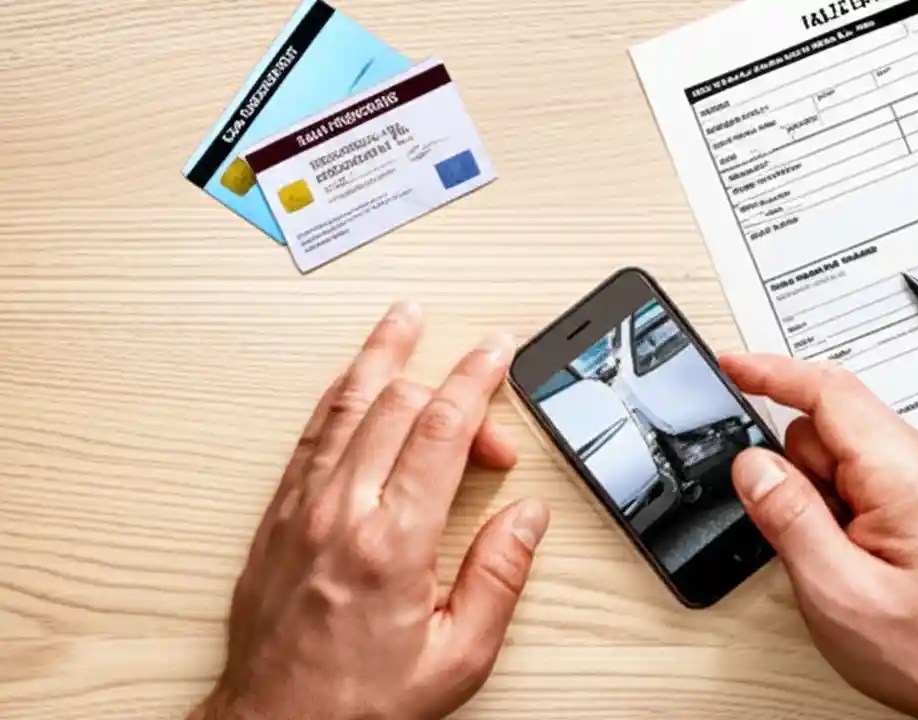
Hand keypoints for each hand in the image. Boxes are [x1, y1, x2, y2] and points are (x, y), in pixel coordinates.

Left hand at [191, 302, 548, 719]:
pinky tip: (354, 380)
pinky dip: (339, 395)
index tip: (498, 350)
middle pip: (399, 406)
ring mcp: (302, 508)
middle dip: (452, 383)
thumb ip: (499, 578)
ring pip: (344, 405)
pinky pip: (312, 434)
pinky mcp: (277, 516)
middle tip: (486, 392)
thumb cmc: (359, 704)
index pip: (441, 430)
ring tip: (402, 320)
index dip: (477, 380)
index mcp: (393, 543)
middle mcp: (341, 513)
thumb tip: (527, 518)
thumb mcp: (457, 657)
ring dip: (380, 357)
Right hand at [721, 355, 917, 719]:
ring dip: (818, 497)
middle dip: (795, 472)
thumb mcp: (839, 594)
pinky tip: (852, 557)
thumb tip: (753, 465)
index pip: (829, 393)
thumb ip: (789, 519)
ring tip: (838, 559)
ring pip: (838, 455)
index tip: (731, 365)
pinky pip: (859, 480)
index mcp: (908, 475)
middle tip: (803, 538)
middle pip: (826, 427)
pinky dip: (838, 510)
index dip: (771, 373)